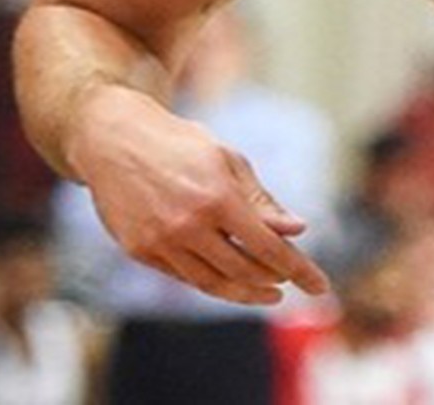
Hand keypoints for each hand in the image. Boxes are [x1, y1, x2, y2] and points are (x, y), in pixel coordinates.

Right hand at [72, 88, 327, 303]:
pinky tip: (230, 280)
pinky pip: (185, 277)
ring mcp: (161, 241)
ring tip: (266, 293)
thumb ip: (261, 201)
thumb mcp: (227, 160)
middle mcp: (188, 224)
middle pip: (243, 270)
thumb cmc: (180, 144)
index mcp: (217, 197)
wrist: (113, 140)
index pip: (268, 246)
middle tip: (291, 284)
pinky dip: (212, 283)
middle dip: (273, 281)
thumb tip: (297, 230)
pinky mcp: (140, 251)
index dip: (298, 270)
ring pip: (213, 283)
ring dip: (245, 292)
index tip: (320, 287)